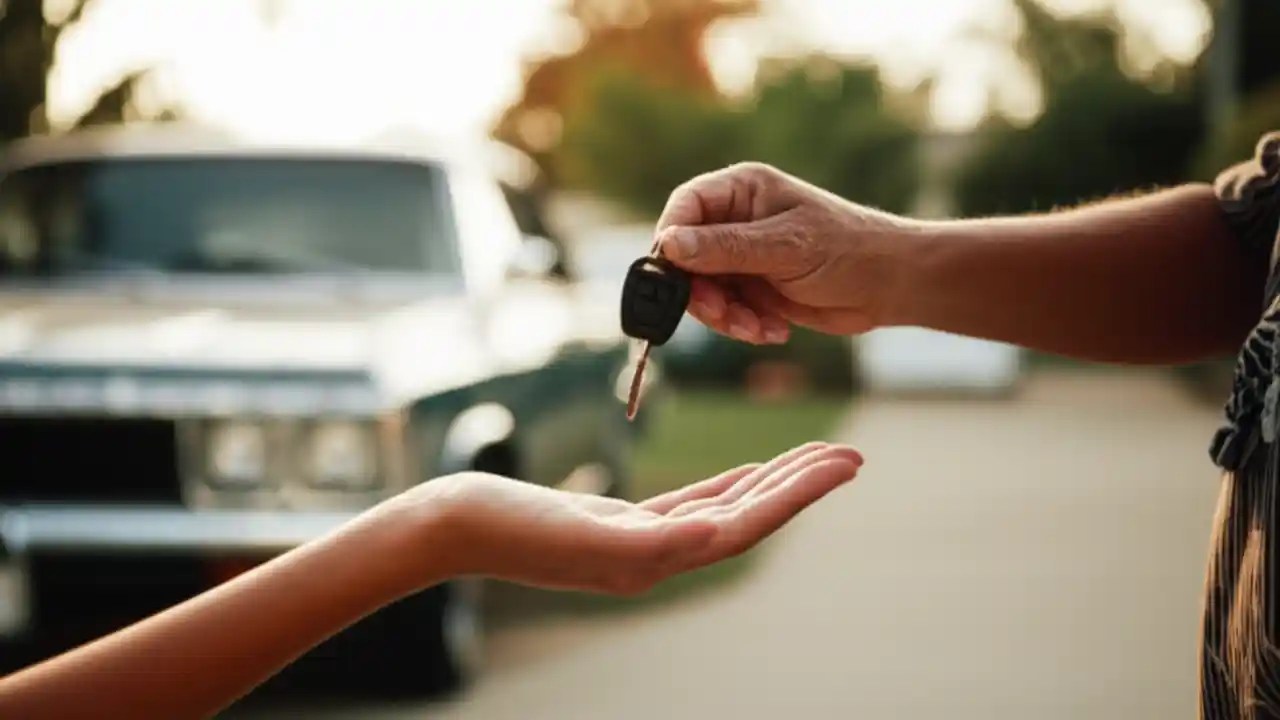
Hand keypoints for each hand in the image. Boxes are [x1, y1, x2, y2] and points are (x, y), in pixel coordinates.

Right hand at [393, 442, 861, 595]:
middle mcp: (658, 556)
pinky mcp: (621, 523)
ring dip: (772, 481)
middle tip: (852, 454)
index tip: (845, 465)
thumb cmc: (507, 527)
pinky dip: (727, 485)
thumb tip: (717, 535)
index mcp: (656, 560)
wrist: (453, 526)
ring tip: (817, 456)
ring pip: (726, 508)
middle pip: (749, 516)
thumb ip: (651, 538)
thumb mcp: (582, 530)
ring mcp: (640, 541)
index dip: (800, 494)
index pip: (748, 524)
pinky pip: (692, 503)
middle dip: (801, 484)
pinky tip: (749, 472)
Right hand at [654, 162, 921, 342]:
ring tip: (757, 328)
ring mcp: (742, 255)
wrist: (890, 285)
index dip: (671, 241)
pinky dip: (743, 325)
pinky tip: (774, 330)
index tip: (672, 276)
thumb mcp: (784, 248)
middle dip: (701, 292)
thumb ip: (725, 248)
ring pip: (702, 289)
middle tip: (723, 315)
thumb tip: (669, 245)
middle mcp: (736, 219)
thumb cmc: (848, 251)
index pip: (684, 207)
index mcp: (742, 190)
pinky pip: (726, 310)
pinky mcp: (752, 286)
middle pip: (685, 255)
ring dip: (724, 316)